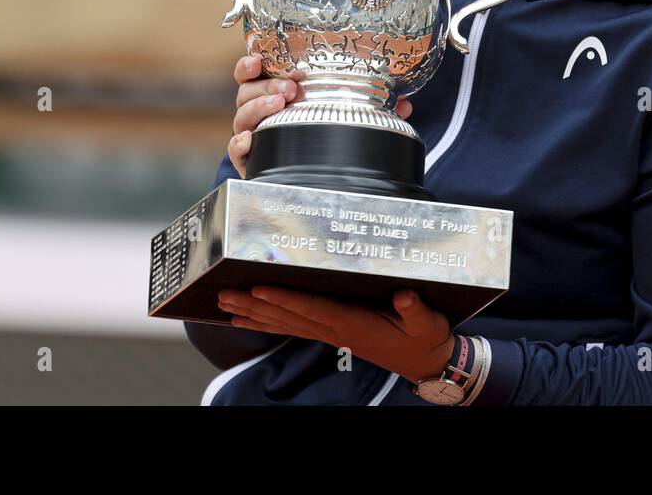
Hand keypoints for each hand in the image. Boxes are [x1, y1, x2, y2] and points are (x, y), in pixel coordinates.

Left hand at [217, 286, 454, 384]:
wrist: (426, 363)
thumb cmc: (425, 338)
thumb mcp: (427, 322)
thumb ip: (415, 309)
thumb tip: (405, 295)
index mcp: (353, 323)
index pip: (313, 308)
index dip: (285, 299)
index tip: (259, 289)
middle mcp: (336, 330)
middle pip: (288, 317)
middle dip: (255, 305)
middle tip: (224, 294)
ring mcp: (331, 334)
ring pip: (285, 323)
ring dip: (254, 314)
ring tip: (226, 304)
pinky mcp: (332, 334)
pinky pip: (293, 328)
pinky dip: (268, 322)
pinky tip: (247, 320)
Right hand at [228, 54, 414, 176]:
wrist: (309, 178)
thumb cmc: (321, 133)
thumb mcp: (344, 114)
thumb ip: (370, 105)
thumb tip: (405, 104)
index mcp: (275, 92)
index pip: (253, 72)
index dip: (251, 62)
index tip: (258, 58)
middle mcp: (259, 110)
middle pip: (247, 90)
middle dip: (267, 85)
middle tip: (290, 88)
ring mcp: (254, 134)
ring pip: (242, 115)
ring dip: (258, 107)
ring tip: (280, 104)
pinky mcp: (251, 160)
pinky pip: (237, 149)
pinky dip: (241, 142)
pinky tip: (252, 139)